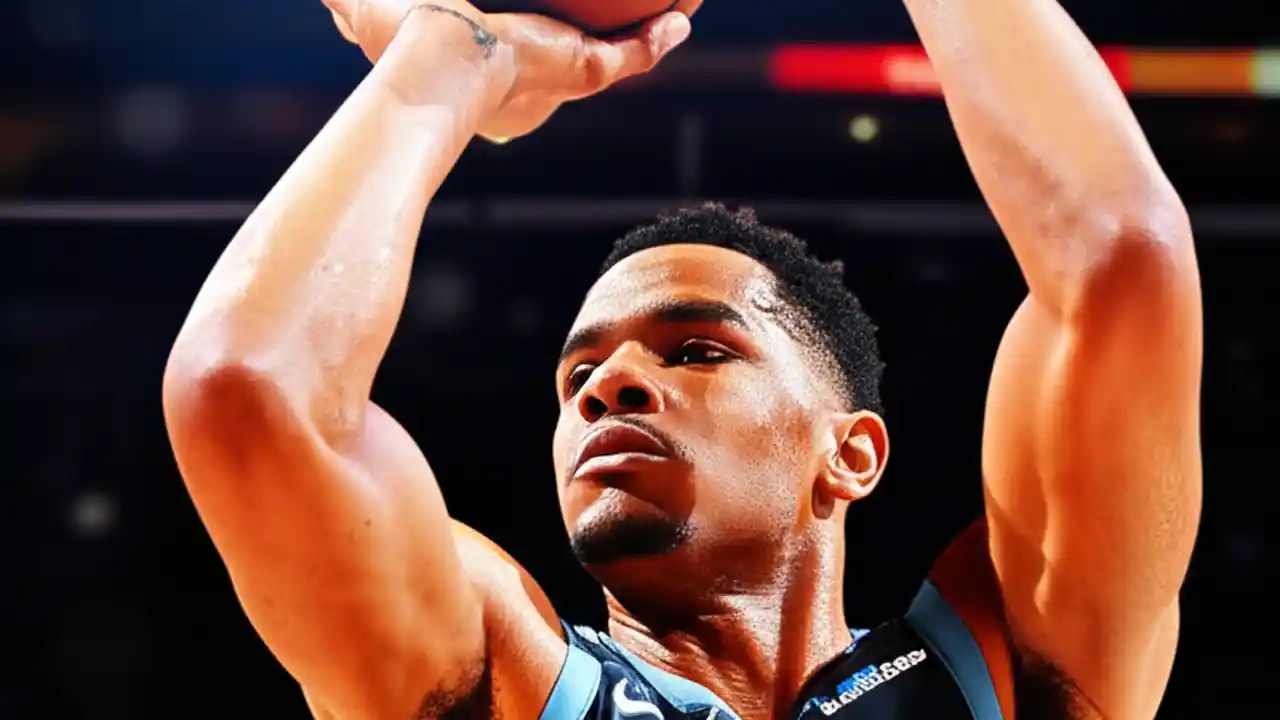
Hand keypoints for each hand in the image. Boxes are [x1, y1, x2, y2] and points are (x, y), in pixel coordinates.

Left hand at [321, 0, 691, 140]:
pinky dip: (659, 37)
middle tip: (624, 8)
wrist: (436, 63)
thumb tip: (326, 1)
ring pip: (617, 53)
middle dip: (603, 35)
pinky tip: (682, 14)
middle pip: (577, 52)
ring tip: (677, 4)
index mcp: (489, 74)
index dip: (544, 34)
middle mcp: (531, 83)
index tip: (553, 15)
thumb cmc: (401, 46)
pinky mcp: (585, 73)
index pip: (523, 53)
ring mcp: (562, 78)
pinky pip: (634, 55)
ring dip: (647, 31)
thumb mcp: (364, 13)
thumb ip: (346, 7)